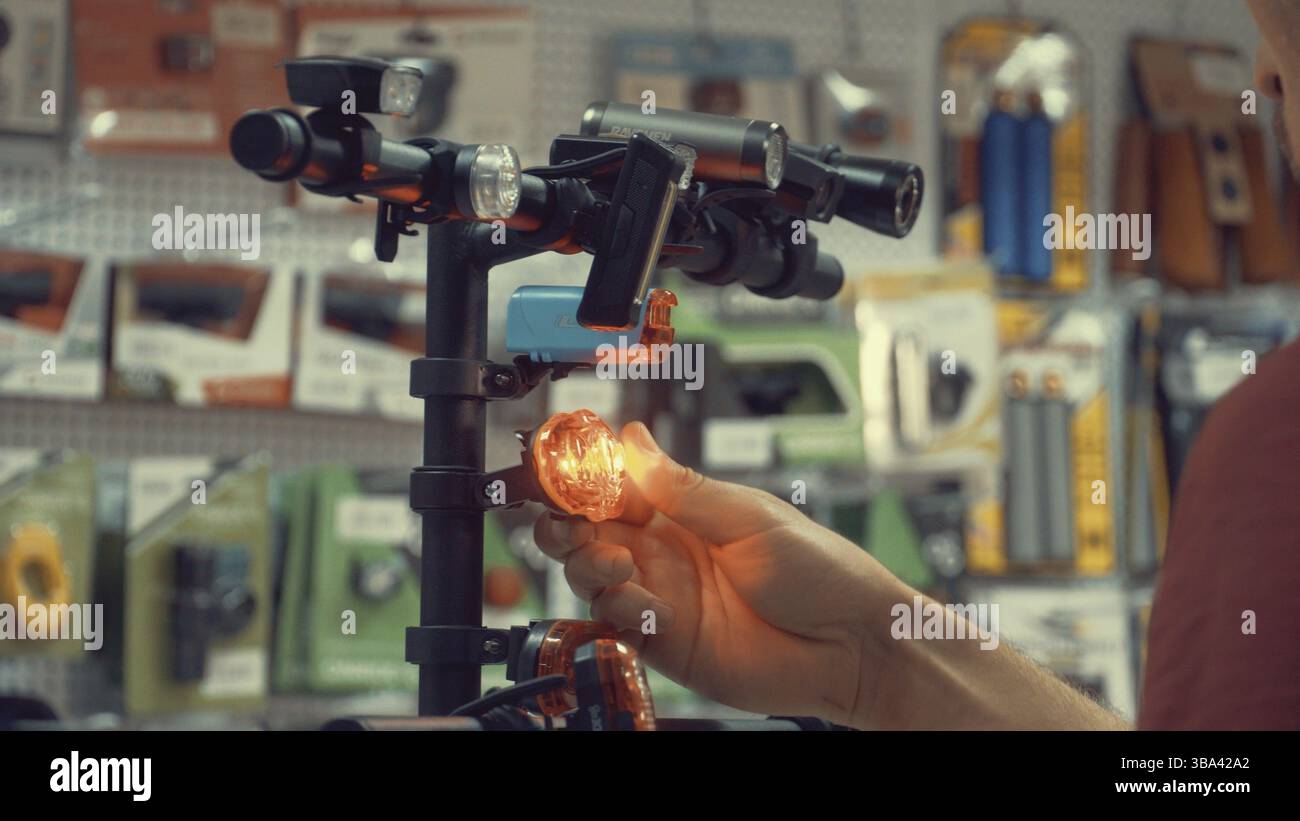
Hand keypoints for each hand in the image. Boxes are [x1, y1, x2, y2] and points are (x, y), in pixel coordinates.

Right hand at [533, 422, 907, 724]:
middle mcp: (665, 553)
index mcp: (684, 512)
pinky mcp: (666, 644)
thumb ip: (682, 488)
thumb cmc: (820, 571)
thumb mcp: (748, 516)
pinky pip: (617, 625)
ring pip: (592, 578)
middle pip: (589, 533)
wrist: (852, 643)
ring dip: (588, 564)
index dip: (584, 479)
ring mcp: (663, 598)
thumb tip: (633, 439)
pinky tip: (645, 604)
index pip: (615, 489)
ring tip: (617, 561)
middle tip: (568, 520)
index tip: (564, 469)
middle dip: (566, 523)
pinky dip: (616, 610)